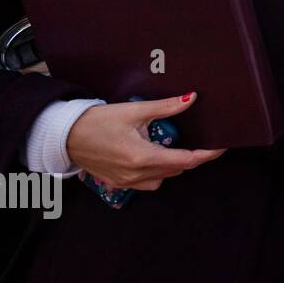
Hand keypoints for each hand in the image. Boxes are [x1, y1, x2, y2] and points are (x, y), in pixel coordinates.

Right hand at [65, 93, 222, 190]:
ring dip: (173, 165)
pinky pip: (147, 183)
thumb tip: (190, 98)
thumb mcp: (133, 111)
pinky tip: (153, 157)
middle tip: (199, 140)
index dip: (206, 154)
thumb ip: (165, 107)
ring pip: (163, 178)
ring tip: (172, 146)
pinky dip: (157, 172)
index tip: (220, 147)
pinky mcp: (118, 184)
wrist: (63, 136)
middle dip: (191, 157)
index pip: (185, 160)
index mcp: (142, 157)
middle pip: (177, 170)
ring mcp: (126, 182)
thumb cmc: (95, 122)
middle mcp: (136, 174)